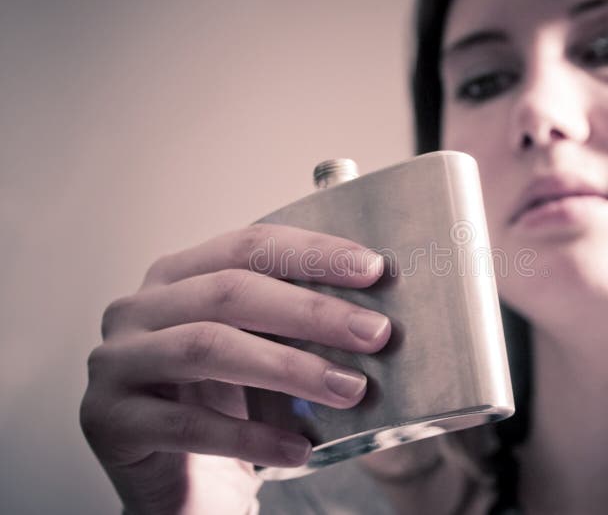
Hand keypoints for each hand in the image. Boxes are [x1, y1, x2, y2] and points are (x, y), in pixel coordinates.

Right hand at [80, 224, 390, 513]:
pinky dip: (253, 437)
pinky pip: (189, 425)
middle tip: (375, 332)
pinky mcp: (109, 420)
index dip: (312, 253)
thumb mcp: (258, 350)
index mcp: (177, 276)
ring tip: (350, 389)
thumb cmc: (226, 407)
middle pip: (231, 292)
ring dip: (290, 368)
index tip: (373, 269)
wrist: (181, 486)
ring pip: (210, 347)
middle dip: (312, 311)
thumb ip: (292, 322)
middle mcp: (137, 309)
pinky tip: (301, 449)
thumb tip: (373, 308)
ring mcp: (116, 363)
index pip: (248, 245)